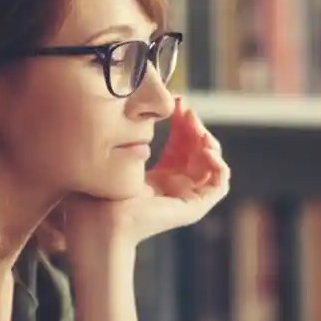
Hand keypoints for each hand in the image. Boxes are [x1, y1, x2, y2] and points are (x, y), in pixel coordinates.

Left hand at [66, 98, 229, 250]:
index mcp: (159, 177)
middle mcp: (175, 187)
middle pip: (197, 151)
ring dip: (210, 143)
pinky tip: (206, 149)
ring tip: (198, 129)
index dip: (182, 122)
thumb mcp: (119, 157)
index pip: (181, 145)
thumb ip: (134, 139)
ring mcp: (186, 198)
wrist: (102, 219)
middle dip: (195, 127)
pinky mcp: (195, 208)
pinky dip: (219, 166)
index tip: (177, 101)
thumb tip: (141, 115)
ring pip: (212, 165)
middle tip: (185, 109)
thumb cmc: (100, 192)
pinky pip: (219, 185)